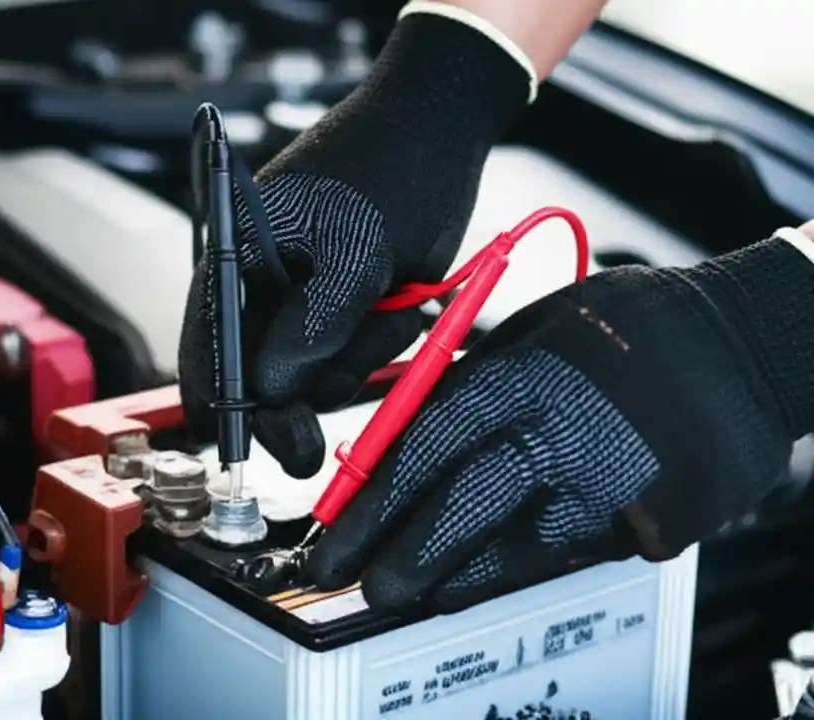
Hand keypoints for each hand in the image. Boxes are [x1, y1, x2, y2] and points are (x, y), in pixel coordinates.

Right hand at [179, 12, 531, 477]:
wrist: (441, 129)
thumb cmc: (391, 170)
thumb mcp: (356, 252)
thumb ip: (313, 326)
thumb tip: (270, 392)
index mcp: (236, 260)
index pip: (209, 353)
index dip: (228, 408)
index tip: (259, 450)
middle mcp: (258, 287)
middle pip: (259, 378)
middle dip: (306, 392)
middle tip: (336, 413)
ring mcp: (300, 300)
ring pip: (312, 376)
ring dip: (358, 361)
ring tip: (400, 310)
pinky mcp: (339, 309)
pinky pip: (349, 357)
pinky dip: (378, 348)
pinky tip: (405, 308)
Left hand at [308, 235, 813, 613]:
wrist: (744, 346)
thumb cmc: (625, 329)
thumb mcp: (534, 330)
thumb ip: (466, 384)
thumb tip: (390, 436)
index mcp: (528, 372)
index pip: (427, 442)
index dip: (372, 495)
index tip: (334, 526)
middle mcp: (569, 431)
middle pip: (463, 505)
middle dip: (398, 553)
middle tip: (352, 580)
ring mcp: (616, 485)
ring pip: (512, 549)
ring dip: (448, 576)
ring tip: (402, 592)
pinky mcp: (652, 526)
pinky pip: (563, 559)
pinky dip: (508, 573)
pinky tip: (470, 584)